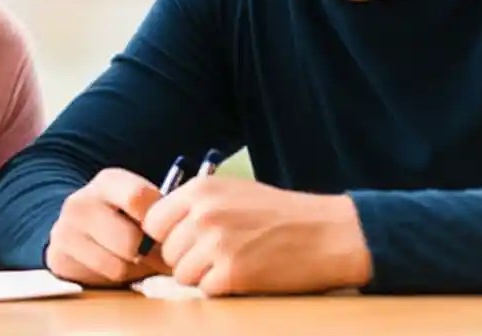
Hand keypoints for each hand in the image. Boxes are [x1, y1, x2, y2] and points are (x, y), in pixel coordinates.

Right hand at [46, 168, 169, 285]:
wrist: (76, 229)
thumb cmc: (122, 220)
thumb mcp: (140, 209)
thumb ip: (162, 219)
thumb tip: (187, 240)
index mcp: (108, 181)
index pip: (139, 198)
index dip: (158, 222)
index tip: (162, 231)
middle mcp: (82, 200)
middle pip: (130, 240)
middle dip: (146, 253)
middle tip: (148, 253)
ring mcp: (65, 228)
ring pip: (118, 264)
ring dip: (130, 268)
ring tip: (128, 259)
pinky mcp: (58, 255)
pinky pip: (100, 277)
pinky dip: (113, 278)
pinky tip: (110, 265)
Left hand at [141, 177, 371, 295]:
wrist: (327, 233)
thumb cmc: (281, 214)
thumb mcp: (233, 193)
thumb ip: (195, 206)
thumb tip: (159, 229)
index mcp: (201, 190)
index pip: (153, 221)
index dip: (166, 237)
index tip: (185, 242)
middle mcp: (204, 213)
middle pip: (167, 252)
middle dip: (187, 259)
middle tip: (219, 256)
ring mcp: (217, 243)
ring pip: (182, 275)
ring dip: (203, 276)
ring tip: (233, 264)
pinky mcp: (232, 273)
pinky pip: (205, 290)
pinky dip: (222, 289)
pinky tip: (244, 275)